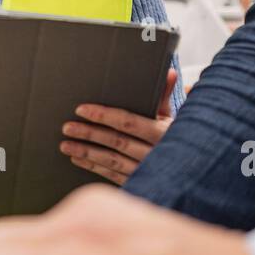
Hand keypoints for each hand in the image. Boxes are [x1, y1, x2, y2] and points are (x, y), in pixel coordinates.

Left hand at [60, 68, 177, 183]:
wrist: (188, 168)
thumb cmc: (177, 137)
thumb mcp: (173, 116)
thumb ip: (165, 96)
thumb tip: (169, 72)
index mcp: (162, 133)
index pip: (128, 122)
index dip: (103, 115)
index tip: (82, 109)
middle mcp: (153, 153)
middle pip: (116, 141)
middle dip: (89, 133)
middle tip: (67, 127)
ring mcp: (145, 170)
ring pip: (111, 160)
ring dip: (86, 152)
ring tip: (66, 145)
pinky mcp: (138, 182)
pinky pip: (113, 174)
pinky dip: (94, 167)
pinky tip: (78, 159)